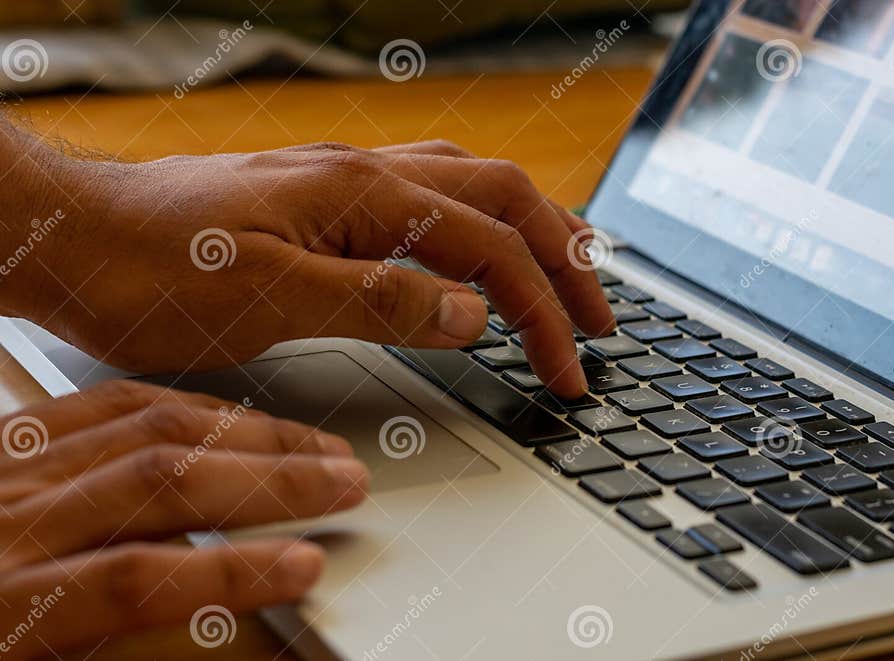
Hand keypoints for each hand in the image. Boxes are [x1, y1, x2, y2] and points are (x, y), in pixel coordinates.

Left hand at [0, 380, 366, 658]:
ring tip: (313, 446)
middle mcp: (7, 524)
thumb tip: (205, 628)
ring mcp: (9, 467)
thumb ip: (107, 635)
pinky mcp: (11, 434)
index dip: (231, 575)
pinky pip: (106, 403)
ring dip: (246, 435)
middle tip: (344, 484)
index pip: (133, 580)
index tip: (306, 568)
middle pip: (158, 486)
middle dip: (269, 484)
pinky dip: (184, 405)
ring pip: (146, 431)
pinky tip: (231, 415)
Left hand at [13, 139, 613, 397]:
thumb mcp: (271, 296)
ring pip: (474, 188)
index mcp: (368, 195)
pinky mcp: (329, 201)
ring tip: (571, 275)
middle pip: (506, 198)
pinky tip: (479, 250)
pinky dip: (481, 226)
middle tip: (601, 320)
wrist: (79, 236)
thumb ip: (380, 298)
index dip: (544, 313)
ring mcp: (350, 183)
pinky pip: (433, 199)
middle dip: (566, 259)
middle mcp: (369, 175)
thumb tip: (475, 309)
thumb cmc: (156, 269)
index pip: (492, 249)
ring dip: (533, 232)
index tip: (569, 372)